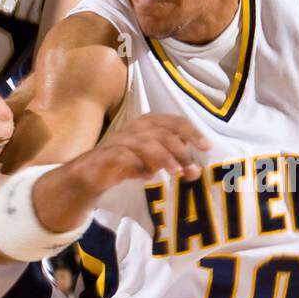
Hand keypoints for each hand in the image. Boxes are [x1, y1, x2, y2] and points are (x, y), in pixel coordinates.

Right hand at [82, 113, 211, 191]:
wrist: (92, 172)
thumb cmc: (128, 162)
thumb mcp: (153, 158)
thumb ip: (173, 159)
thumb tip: (195, 169)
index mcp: (149, 123)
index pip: (174, 121)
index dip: (192, 132)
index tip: (206, 147)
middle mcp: (135, 127)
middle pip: (163, 133)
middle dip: (181, 150)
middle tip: (193, 169)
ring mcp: (120, 140)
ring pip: (146, 143)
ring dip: (164, 158)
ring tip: (177, 173)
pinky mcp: (107, 155)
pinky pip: (124, 156)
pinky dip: (138, 166)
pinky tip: (147, 176)